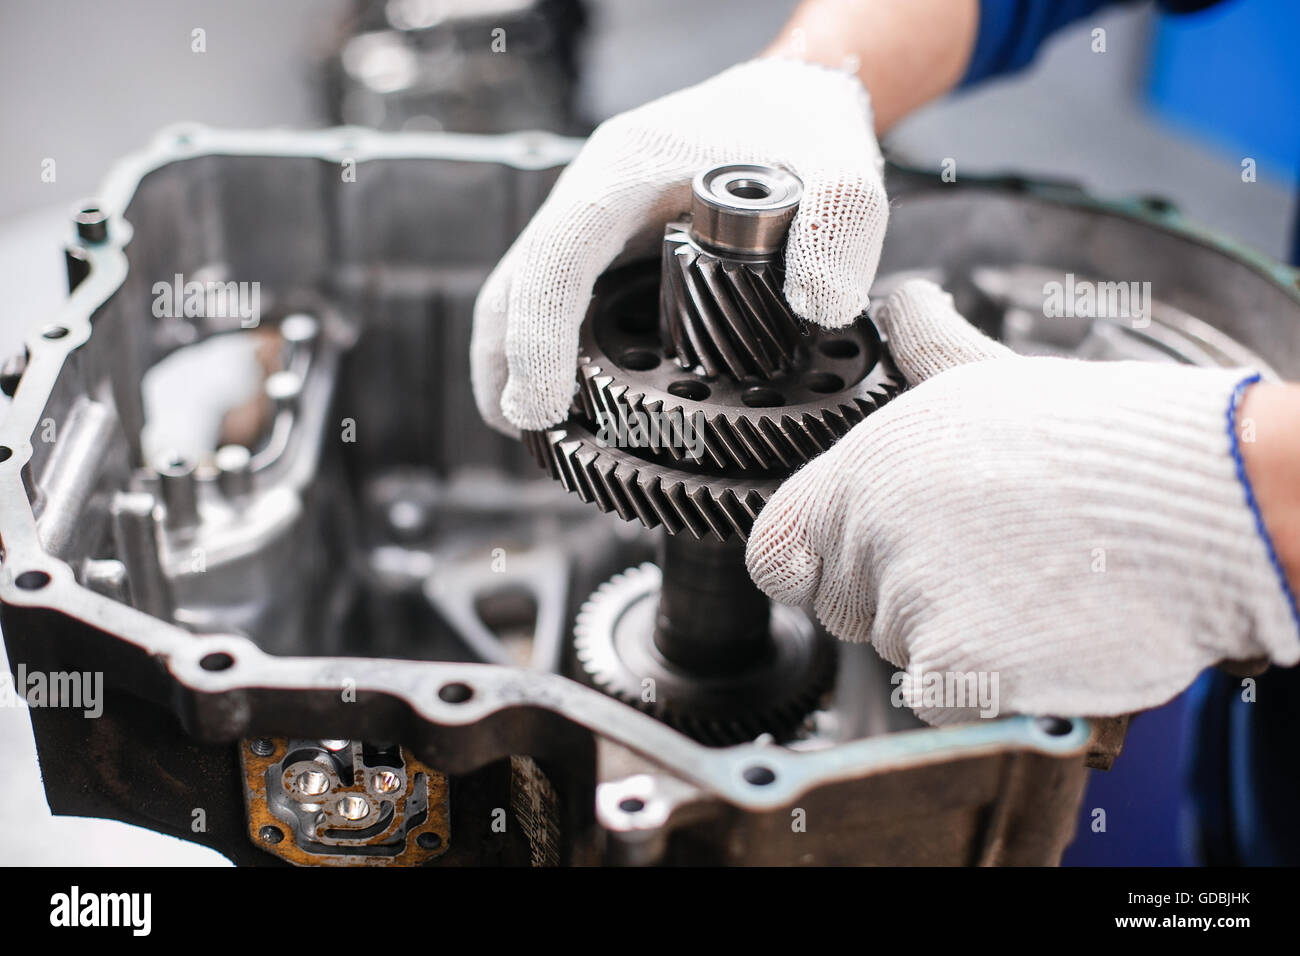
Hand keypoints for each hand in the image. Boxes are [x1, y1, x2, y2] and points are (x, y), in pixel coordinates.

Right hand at [471, 58, 887, 433]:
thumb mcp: (843, 166)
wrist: (790, 98)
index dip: (538, 333)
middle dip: (505, 356)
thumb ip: (842, 224)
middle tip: (523, 429)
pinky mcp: (605, 242)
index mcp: (627, 170)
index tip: (539, 405)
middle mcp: (592, 191)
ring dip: (513, 355)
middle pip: (518, 277)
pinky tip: (567, 394)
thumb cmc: (804, 129)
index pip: (559, 255)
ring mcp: (592, 217)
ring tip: (533, 427)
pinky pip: (555, 292)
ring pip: (524, 288)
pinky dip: (545, 342)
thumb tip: (816, 307)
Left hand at [746, 279, 1299, 722]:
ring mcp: (908, 603)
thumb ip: (926, 349)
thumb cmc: (1096, 441)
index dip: (812, 566)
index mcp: (857, 472)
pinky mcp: (957, 667)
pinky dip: (984, 686)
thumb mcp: (987, 378)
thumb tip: (906, 303)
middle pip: (846, 610)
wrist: (1190, 497)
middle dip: (901, 599)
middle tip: (982, 561)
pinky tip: (1034, 632)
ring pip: (900, 656)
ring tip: (1024, 584)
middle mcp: (867, 535)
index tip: (860, 563)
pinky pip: (943, 701)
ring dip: (954, 639)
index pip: (773, 554)